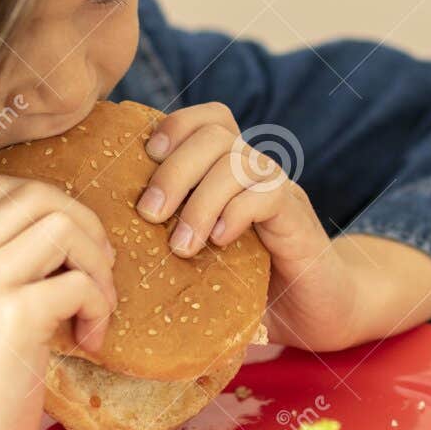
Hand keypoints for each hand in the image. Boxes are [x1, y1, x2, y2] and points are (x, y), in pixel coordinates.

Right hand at [0, 175, 116, 429]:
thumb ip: (7, 260)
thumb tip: (74, 227)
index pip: (6, 186)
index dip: (55, 207)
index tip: (72, 251)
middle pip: (42, 196)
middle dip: (86, 227)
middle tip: (97, 272)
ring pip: (65, 227)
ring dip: (97, 266)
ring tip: (95, 307)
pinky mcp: (15, 313)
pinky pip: (81, 283)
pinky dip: (100, 308)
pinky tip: (89, 340)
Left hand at [133, 103, 430, 348]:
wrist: (321, 310)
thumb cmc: (251, 286)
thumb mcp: (205, 252)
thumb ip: (172, 231)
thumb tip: (109, 231)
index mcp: (233, 172)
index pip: (210, 118)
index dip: (176, 125)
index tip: (145, 157)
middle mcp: (258, 172)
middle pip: (216, 135)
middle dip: (175, 170)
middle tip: (150, 215)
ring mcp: (281, 192)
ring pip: (238, 163)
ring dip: (200, 202)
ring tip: (181, 246)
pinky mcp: (299, 220)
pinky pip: (267, 194)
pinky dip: (235, 214)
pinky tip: (220, 243)